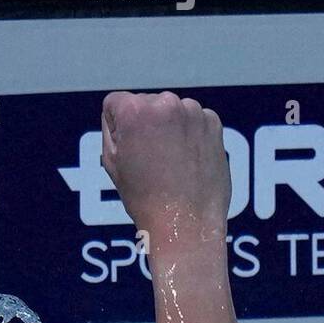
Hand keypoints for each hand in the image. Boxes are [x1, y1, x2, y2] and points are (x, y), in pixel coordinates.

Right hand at [100, 91, 231, 244]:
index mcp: (135, 110)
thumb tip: (125, 113)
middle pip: (145, 103)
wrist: (185, 220)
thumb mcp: (110, 160)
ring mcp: (193, 112)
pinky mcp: (213, 124)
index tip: (127, 148)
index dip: (115, 126)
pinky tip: (185, 158)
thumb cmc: (143, 195)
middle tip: (148, 157)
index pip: (115, 102)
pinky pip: (192, 119)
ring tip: (169, 160)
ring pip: (170, 110)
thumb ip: (113, 127)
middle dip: (144, 124)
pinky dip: (188, 133)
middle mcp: (165, 103)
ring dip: (168, 127)